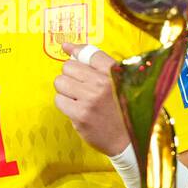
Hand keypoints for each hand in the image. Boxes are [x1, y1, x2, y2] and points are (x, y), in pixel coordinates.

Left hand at [54, 42, 130, 156]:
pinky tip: (76, 109)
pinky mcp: (80, 115)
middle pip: (69, 67)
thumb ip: (96, 64)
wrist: (129, 140)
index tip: (67, 49)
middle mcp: (103, 84)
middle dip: (70, 76)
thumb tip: (66, 46)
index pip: (90, 53)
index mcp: (116, 73)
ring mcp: (91, 100)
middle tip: (80, 86)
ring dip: (66, 90)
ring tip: (78, 98)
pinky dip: (65, 104)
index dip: (76, 51)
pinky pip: (59, 100)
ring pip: (60, 82)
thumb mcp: (119, 82)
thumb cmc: (122, 109)